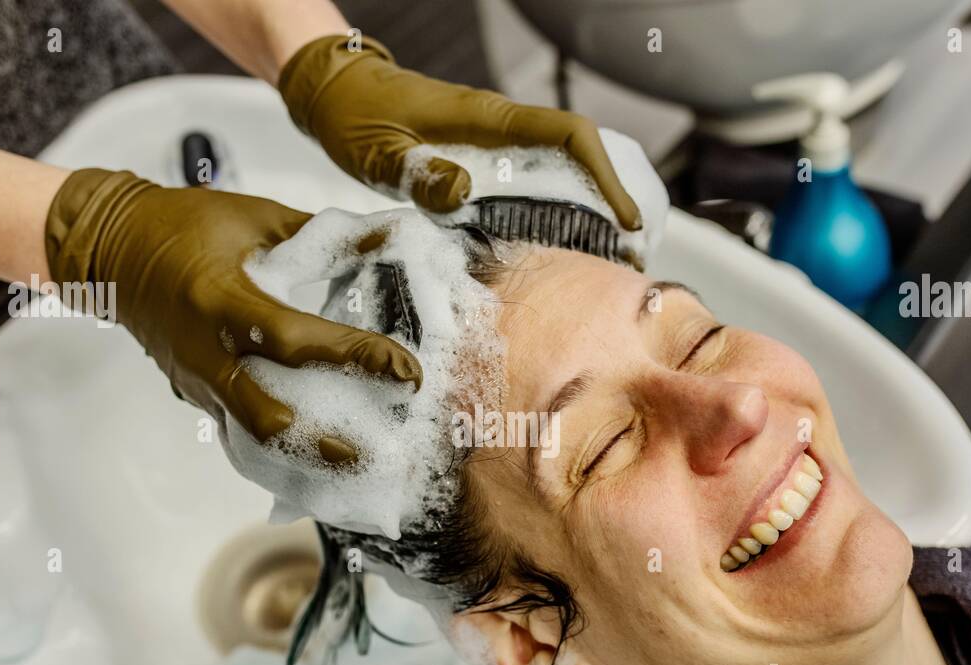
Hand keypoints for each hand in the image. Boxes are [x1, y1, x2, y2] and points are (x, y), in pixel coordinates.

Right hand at [44, 169, 420, 462]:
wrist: (113, 249)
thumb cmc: (188, 225)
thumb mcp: (256, 217)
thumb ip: (323, 235)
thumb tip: (389, 234)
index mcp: (222, 301)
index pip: (295, 340)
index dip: (354, 356)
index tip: (405, 370)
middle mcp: (208, 353)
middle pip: (269, 416)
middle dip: (330, 439)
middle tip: (386, 445)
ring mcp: (199, 384)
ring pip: (254, 441)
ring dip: (307, 459)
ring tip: (361, 470)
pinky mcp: (197, 398)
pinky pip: (240, 438)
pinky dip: (281, 456)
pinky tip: (321, 471)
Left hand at [278, 34, 641, 230]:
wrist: (338, 97)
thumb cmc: (357, 117)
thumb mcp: (379, 151)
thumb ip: (418, 172)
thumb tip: (464, 191)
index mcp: (488, 120)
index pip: (569, 135)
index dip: (606, 173)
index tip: (627, 217)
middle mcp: (503, 130)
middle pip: (581, 158)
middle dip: (613, 202)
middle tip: (632, 256)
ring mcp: (496, 145)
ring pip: (562, 172)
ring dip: (591, 212)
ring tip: (611, 261)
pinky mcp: (484, 162)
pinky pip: (534, 184)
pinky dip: (558, 213)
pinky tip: (563, 249)